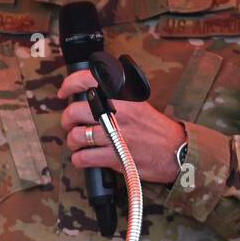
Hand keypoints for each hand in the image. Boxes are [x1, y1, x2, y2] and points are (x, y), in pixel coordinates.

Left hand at [58, 69, 186, 184]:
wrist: (176, 151)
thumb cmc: (156, 129)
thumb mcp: (139, 103)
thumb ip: (116, 98)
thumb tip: (89, 96)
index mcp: (123, 97)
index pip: (88, 81)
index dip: (69, 85)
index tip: (64, 93)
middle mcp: (118, 113)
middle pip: (75, 112)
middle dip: (67, 120)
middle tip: (71, 124)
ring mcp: (116, 136)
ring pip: (77, 136)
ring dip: (73, 141)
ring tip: (78, 143)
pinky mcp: (115, 157)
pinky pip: (84, 158)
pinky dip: (79, 159)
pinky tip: (84, 157)